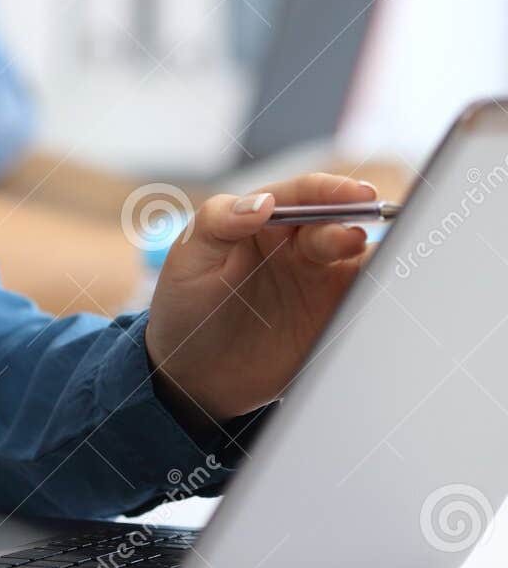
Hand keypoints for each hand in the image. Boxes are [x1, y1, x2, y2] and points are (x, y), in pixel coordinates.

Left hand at [146, 174, 375, 427]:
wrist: (196, 376)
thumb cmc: (185, 308)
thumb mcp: (189, 260)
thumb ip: (218, 222)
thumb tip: (262, 201)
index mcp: (260, 220)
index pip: (302, 195)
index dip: (329, 191)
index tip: (354, 195)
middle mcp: (295, 244)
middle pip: (337, 222)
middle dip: (352, 223)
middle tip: (352, 238)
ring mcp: (318, 279)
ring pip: (358, 255)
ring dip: (371, 254)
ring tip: (370, 262)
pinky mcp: (333, 314)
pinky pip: (365, 293)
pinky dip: (379, 287)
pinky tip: (381, 289)